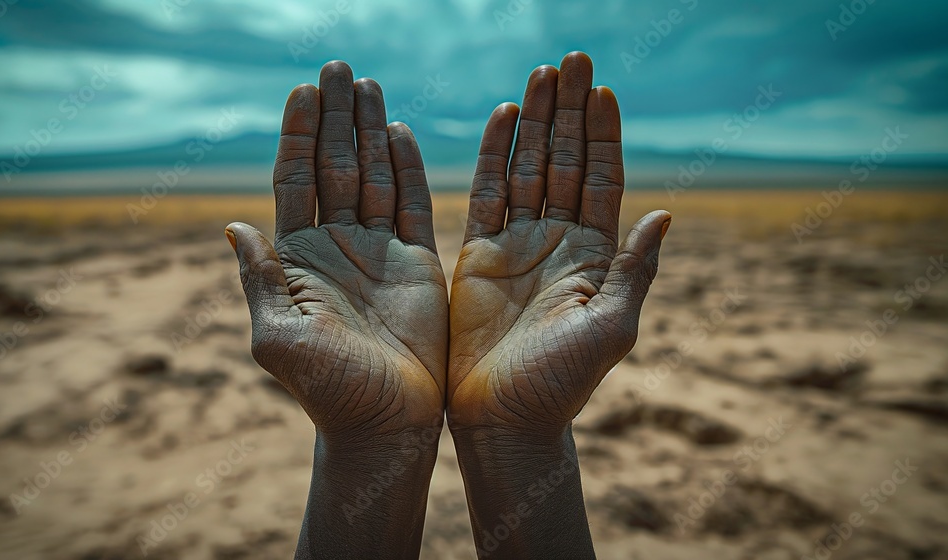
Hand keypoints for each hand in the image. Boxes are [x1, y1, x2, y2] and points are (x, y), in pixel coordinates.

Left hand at [226, 61, 446, 558]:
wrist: (385, 425)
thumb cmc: (328, 391)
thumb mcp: (279, 338)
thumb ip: (258, 281)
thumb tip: (232, 226)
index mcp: (297, 258)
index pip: (295, 182)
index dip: (298, 136)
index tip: (302, 91)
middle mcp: (334, 246)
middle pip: (333, 166)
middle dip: (334, 118)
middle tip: (338, 68)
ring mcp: (376, 251)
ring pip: (371, 175)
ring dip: (367, 130)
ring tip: (366, 83)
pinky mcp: (415, 264)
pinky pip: (410, 204)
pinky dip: (405, 167)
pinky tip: (397, 131)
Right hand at [447, 52, 669, 558]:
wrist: (505, 418)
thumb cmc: (562, 383)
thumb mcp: (611, 328)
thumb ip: (636, 271)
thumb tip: (668, 215)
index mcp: (595, 254)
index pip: (601, 179)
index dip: (602, 135)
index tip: (603, 89)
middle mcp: (560, 240)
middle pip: (565, 161)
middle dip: (569, 111)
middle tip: (570, 58)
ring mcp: (519, 243)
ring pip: (528, 167)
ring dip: (535, 121)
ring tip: (539, 74)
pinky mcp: (479, 255)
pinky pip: (488, 193)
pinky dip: (494, 156)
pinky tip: (502, 118)